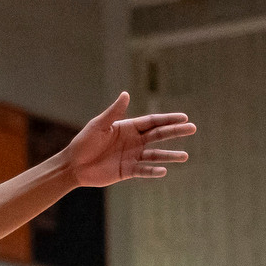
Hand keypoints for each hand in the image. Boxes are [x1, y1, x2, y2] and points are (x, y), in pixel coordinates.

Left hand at [61, 92, 195, 186]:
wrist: (73, 165)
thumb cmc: (84, 142)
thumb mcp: (98, 125)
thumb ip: (113, 112)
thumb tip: (126, 94)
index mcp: (128, 127)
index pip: (152, 121)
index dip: (168, 119)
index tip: (184, 117)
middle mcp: (133, 141)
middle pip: (159, 135)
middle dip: (175, 132)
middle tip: (193, 128)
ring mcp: (132, 156)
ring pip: (155, 155)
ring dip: (169, 155)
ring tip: (185, 156)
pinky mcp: (127, 171)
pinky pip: (143, 171)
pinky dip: (153, 171)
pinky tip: (164, 171)